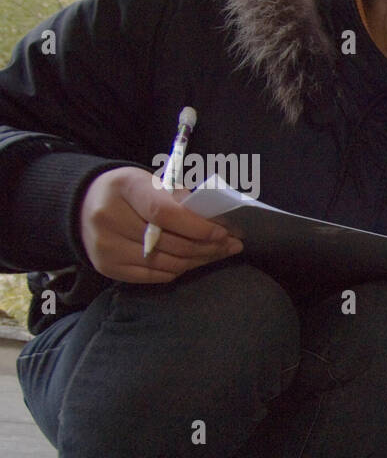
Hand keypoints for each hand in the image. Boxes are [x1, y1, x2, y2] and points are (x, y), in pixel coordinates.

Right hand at [80, 166, 242, 282]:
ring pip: (166, 263)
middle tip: (231, 245)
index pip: (165, 213)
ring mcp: (106, 246)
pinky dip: (179, 270)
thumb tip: (219, 222)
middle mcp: (109, 218)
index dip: (198, 227)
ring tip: (218, 253)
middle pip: (170, 243)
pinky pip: (155, 275)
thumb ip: (181, 200)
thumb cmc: (128, 192)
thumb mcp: (151, 182)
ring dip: (198, 260)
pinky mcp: (108, 267)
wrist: (84, 205)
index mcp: (124, 187)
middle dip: (207, 246)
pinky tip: (193, 261)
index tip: (223, 232)